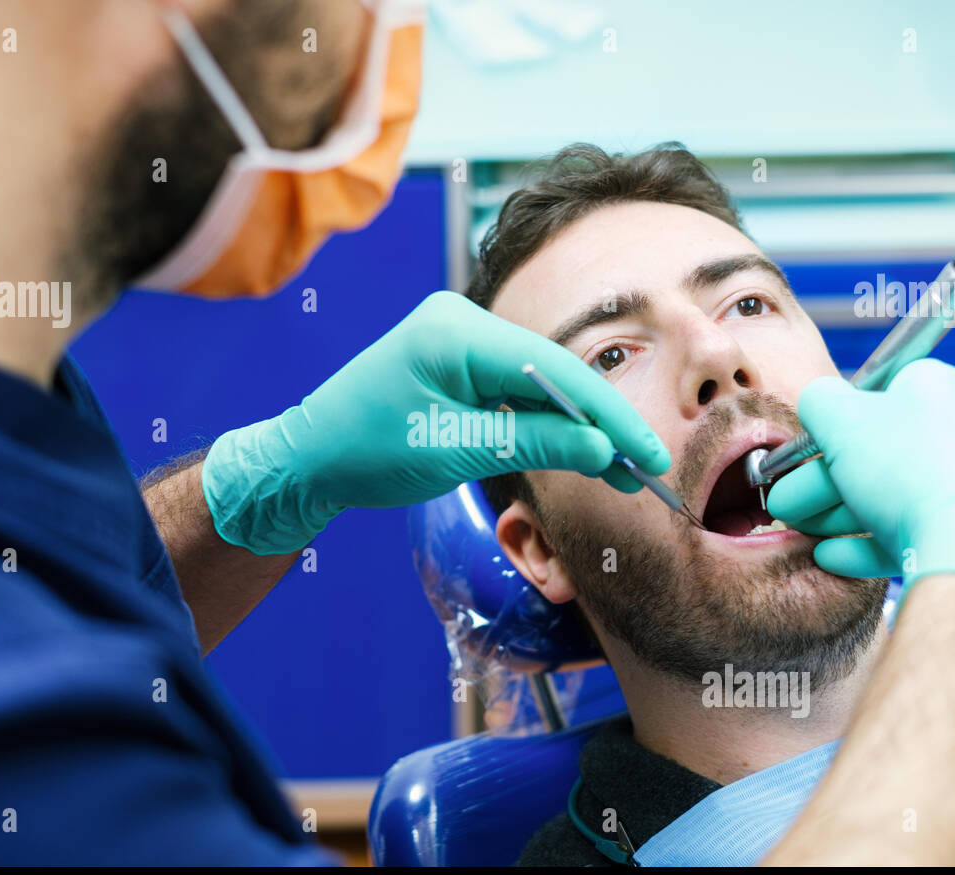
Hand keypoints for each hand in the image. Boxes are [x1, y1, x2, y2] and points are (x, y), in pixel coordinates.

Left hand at [202, 291, 669, 554]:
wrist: (306, 458)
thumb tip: (601, 448)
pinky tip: (581, 453)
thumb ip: (532, 445)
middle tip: (646, 468)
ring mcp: (461, 340)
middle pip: (555, 371)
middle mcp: (462, 322)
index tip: (649, 451)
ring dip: (579, 428)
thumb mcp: (452, 451)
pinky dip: (548, 424)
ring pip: (542, 383)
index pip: (554, 369)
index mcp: (455, 332)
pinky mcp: (460, 364)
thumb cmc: (364, 452)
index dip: (608, 413)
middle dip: (601, 422)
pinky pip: (518, 391)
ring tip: (623, 472)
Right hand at [767, 359, 954, 664]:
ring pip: (894, 497)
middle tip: (785, 504)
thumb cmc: (908, 471)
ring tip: (803, 532)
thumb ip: (819, 400)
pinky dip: (870, 544)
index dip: (836, 421)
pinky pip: (917, 534)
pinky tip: (834, 557)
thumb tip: (818, 402)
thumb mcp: (840, 417)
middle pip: (879, 453)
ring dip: (839, 515)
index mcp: (940, 390)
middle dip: (823, 481)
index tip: (805, 450)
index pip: (881, 392)